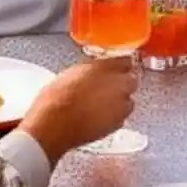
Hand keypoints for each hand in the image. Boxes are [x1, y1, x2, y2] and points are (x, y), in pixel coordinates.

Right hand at [18, 57, 137, 164]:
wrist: (55, 124)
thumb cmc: (57, 99)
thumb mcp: (72, 73)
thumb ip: (91, 69)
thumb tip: (96, 70)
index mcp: (107, 67)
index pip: (125, 61)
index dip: (119, 65)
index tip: (116, 67)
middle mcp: (119, 85)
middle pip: (131, 81)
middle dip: (122, 83)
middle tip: (106, 87)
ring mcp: (121, 106)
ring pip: (127, 101)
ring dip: (118, 101)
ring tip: (99, 104)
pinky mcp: (117, 124)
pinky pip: (120, 117)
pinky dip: (112, 116)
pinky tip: (97, 116)